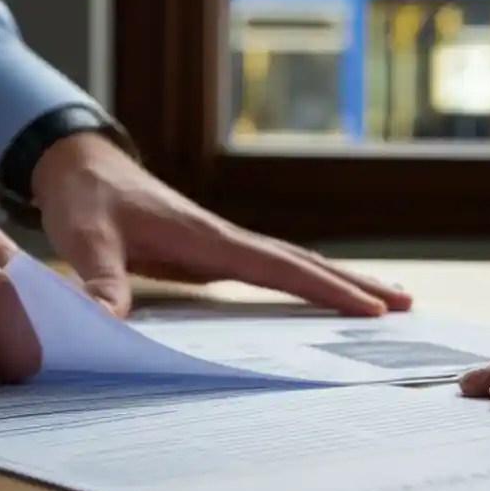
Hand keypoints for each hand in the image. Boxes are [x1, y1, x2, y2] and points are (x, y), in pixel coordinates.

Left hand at [30, 133, 411, 317]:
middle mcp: (225, 239)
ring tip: (388, 301)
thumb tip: (110, 323)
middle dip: (354, 283)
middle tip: (407, 304)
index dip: (325, 287)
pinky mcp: (213, 254)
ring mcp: (223, 245)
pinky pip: (272, 272)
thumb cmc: (87, 199)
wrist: (82, 167)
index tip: (370, 306)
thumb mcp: (84, 239)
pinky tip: (321, 298)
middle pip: (303, 262)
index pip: (278, 265)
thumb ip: (100, 280)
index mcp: (206, 237)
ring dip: (338, 282)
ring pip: (294, 264)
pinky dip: (306, 283)